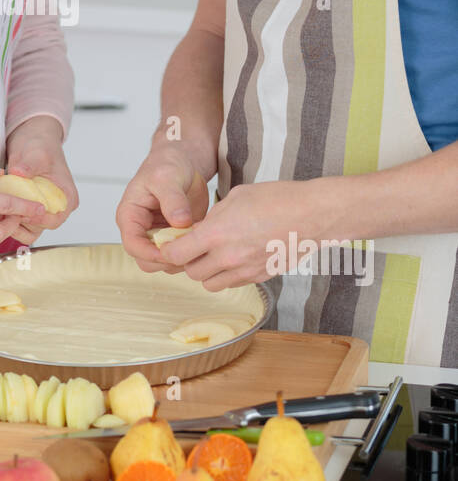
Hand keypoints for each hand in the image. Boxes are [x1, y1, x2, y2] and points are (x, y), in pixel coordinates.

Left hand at [0, 116, 78, 245]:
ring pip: (27, 230)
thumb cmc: (41, 145)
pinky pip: (18, 223)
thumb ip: (29, 165)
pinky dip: (7, 219)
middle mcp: (55, 207)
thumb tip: (19, 172)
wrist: (32, 140)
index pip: (56, 218)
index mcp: (66, 197)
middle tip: (4, 211)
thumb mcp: (37, 153)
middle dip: (21, 222)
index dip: (39, 219)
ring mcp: (40, 209)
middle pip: (40, 227)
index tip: (22, 212)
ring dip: (12, 224)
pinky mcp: (27, 209)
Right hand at [117, 141, 210, 271]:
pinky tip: (202, 240)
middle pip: (146, 260)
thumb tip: (179, 222)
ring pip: (163, 261)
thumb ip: (173, 199)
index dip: (149, 253)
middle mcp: (140, 229)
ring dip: (180, 258)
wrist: (183, 161)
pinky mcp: (173, 238)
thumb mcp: (168, 177)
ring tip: (199, 242)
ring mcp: (157, 236)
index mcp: (130, 215)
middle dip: (166, 260)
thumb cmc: (167, 164)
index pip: (132, 244)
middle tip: (190, 251)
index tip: (172, 252)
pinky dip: (190, 252)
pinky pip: (179, 254)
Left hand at [156, 179, 327, 290]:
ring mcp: (245, 270)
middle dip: (187, 261)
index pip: (177, 254)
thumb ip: (214, 216)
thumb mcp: (237, 197)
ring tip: (214, 255)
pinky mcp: (260, 277)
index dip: (168, 251)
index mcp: (217, 233)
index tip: (170, 245)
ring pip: (210, 284)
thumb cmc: (278, 199)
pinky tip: (234, 259)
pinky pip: (232, 284)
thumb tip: (201, 229)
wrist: (313, 215)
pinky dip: (227, 276)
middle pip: (191, 273)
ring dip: (206, 272)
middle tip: (193, 248)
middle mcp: (228, 257)